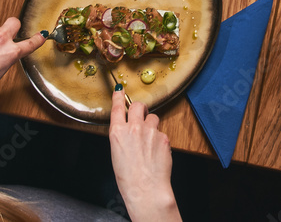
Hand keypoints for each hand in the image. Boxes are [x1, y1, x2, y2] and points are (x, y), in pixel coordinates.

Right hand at [109, 91, 180, 221]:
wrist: (146, 189)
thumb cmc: (128, 178)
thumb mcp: (116, 154)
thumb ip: (121, 137)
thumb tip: (127, 129)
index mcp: (117, 132)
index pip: (117, 107)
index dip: (119, 97)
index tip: (120, 90)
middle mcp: (134, 128)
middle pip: (138, 106)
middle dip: (140, 108)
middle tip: (141, 114)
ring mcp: (150, 131)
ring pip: (153, 117)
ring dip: (151, 124)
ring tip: (149, 140)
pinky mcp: (164, 137)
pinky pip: (161, 133)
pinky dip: (159, 139)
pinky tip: (156, 153)